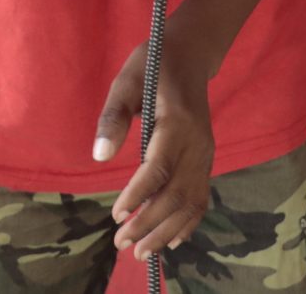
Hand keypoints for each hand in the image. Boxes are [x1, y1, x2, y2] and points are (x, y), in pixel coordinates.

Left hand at [94, 38, 215, 262]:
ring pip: (192, 202)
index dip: (138, 196)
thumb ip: (113, 117)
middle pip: (177, 195)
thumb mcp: (126, 80)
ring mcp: (206, 153)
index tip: (116, 215)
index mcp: (177, 123)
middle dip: (150, 224)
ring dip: (167, 231)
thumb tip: (99, 156)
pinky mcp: (206, 159)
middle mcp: (198, 143)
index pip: (159, 169)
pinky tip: (170, 241)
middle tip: (121, 243)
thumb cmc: (154, 63)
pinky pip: (201, 197)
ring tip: (141, 252)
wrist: (191, 53)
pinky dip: (188, 223)